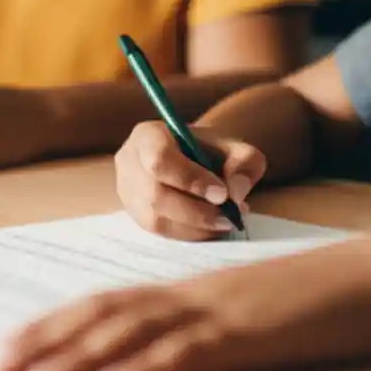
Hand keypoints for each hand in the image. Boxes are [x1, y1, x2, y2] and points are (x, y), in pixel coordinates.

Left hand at [0, 239, 370, 370]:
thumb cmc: (325, 291)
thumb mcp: (257, 302)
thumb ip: (214, 317)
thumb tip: (173, 339)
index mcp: (194, 288)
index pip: (110, 302)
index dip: (57, 323)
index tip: (15, 344)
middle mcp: (196, 295)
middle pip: (107, 317)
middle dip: (47, 343)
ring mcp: (222, 314)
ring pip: (135, 334)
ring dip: (80, 360)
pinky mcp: (253, 336)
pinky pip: (191, 355)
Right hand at [115, 121, 266, 240]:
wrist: (191, 161)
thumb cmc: (210, 152)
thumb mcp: (233, 146)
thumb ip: (243, 162)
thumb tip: (235, 191)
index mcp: (147, 136)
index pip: (159, 159)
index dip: (190, 179)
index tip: (221, 193)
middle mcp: (129, 163)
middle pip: (155, 194)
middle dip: (196, 211)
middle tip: (229, 216)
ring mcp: (127, 193)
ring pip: (156, 219)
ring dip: (195, 226)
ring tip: (224, 222)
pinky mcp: (134, 216)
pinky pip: (159, 233)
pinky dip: (189, 234)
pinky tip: (209, 228)